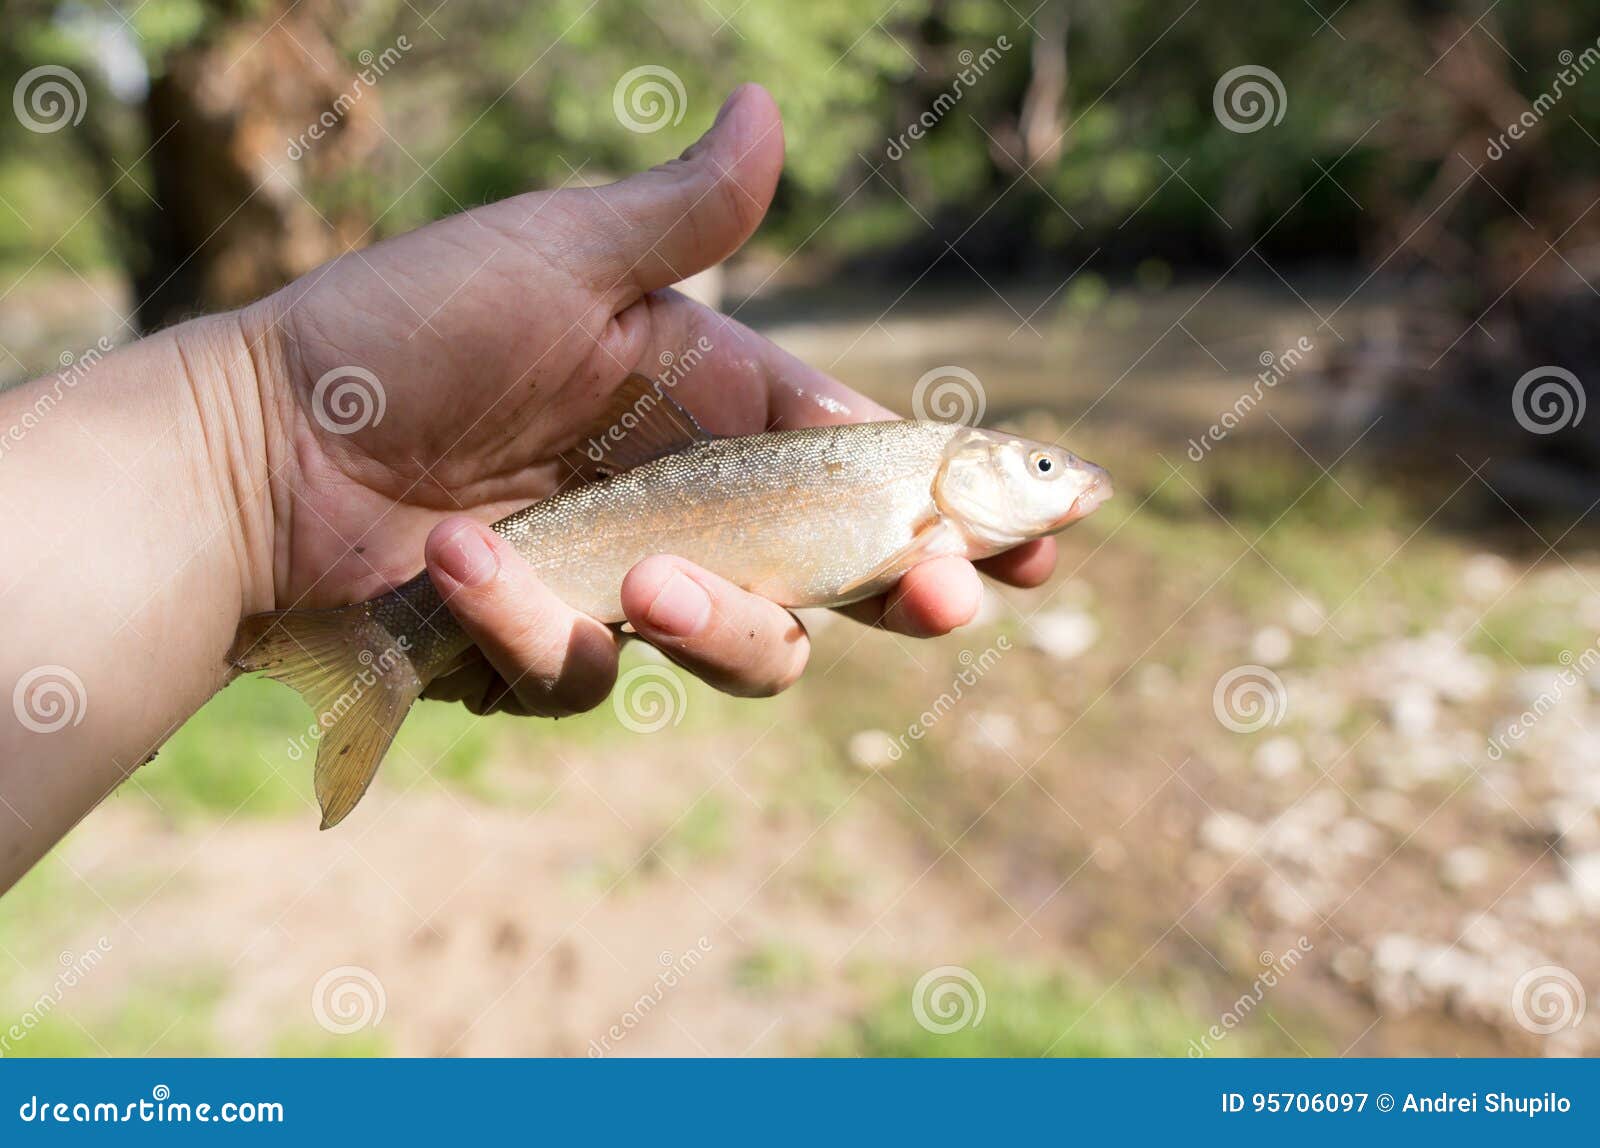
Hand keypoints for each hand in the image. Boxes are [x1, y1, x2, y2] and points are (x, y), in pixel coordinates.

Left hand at [240, 84, 1055, 713]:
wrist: (255, 440)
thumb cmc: (406, 326)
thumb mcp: (561, 255)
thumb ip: (685, 217)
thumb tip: (768, 103)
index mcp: (708, 401)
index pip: (862, 456)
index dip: (955, 497)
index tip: (1045, 536)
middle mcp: (685, 501)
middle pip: (838, 573)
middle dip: (911, 592)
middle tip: (956, 602)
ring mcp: (622, 585)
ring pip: (745, 648)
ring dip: (727, 627)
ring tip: (652, 579)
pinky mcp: (550, 652)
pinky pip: (596, 675)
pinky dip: (541, 631)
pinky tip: (469, 564)